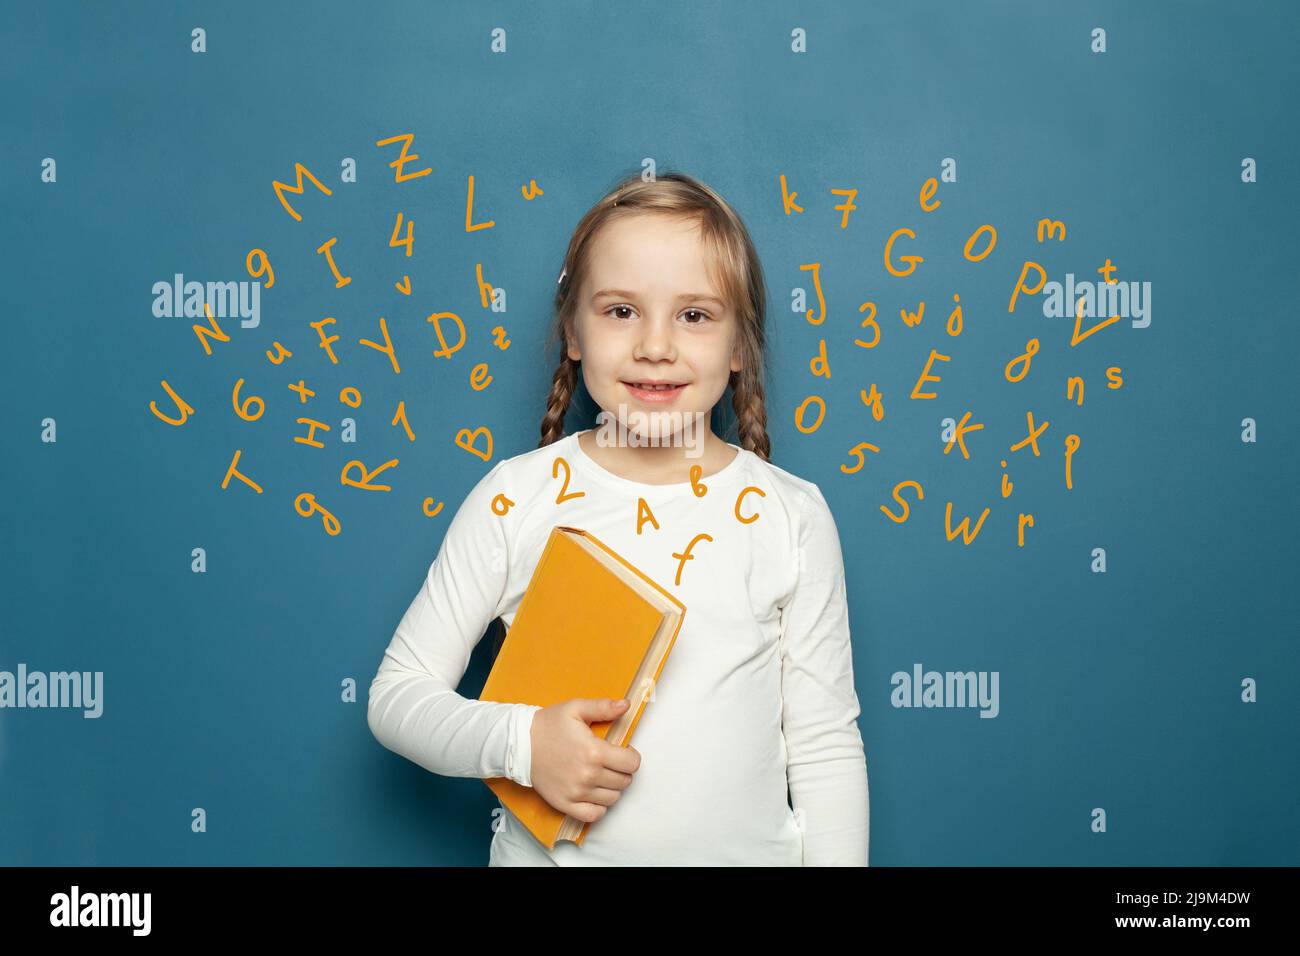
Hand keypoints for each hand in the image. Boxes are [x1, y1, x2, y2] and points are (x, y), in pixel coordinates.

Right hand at [528, 697, 641, 823]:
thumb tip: (626, 705)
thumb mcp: (576, 708)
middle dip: (622, 770)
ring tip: (602, 775)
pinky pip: (595, 815)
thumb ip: (603, 707)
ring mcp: (577, 793)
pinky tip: (594, 793)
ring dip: (612, 787)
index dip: (631, 756)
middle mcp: (588, 775)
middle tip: (611, 761)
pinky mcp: (566, 804)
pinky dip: (599, 807)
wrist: (520, 744)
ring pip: (613, 798)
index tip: (623, 751)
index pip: (632, 763)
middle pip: (624, 781)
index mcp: (594, 752)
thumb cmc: (548, 725)